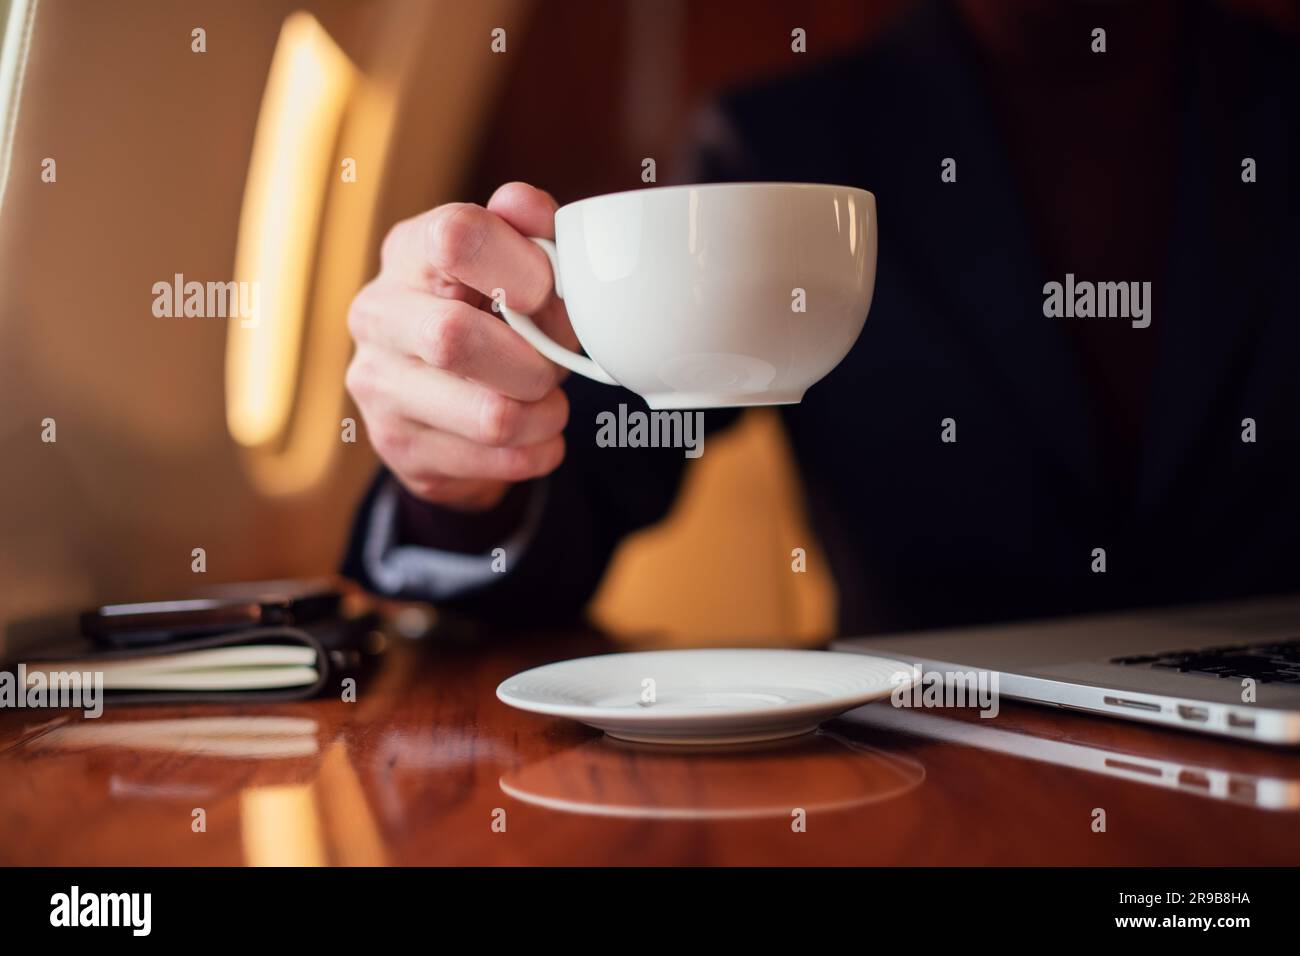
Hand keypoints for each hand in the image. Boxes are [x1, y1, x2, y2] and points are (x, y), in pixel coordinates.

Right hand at [346, 182, 577, 510]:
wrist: (450, 405)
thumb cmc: (497, 318)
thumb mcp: (521, 268)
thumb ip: (534, 232)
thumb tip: (525, 206)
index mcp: (410, 250)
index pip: (457, 236)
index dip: (523, 268)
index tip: (546, 294)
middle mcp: (377, 314)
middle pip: (457, 339)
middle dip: (534, 361)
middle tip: (553, 365)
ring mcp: (379, 386)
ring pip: (491, 416)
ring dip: (546, 413)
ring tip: (548, 403)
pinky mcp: (401, 450)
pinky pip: (501, 460)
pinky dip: (541, 450)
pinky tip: (535, 434)